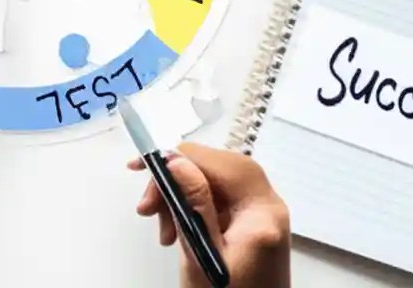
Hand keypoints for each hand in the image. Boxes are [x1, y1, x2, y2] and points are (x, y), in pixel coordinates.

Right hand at [131, 142, 290, 287]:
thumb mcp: (202, 255)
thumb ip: (193, 205)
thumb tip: (177, 161)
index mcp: (263, 213)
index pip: (221, 164)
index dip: (180, 157)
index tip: (144, 167)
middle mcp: (268, 207)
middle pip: (218, 169)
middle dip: (177, 180)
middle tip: (147, 207)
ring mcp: (261, 215)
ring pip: (214, 182)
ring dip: (181, 197)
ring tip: (162, 230)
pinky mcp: (251, 223)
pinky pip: (218, 199)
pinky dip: (192, 208)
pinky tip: (176, 230)